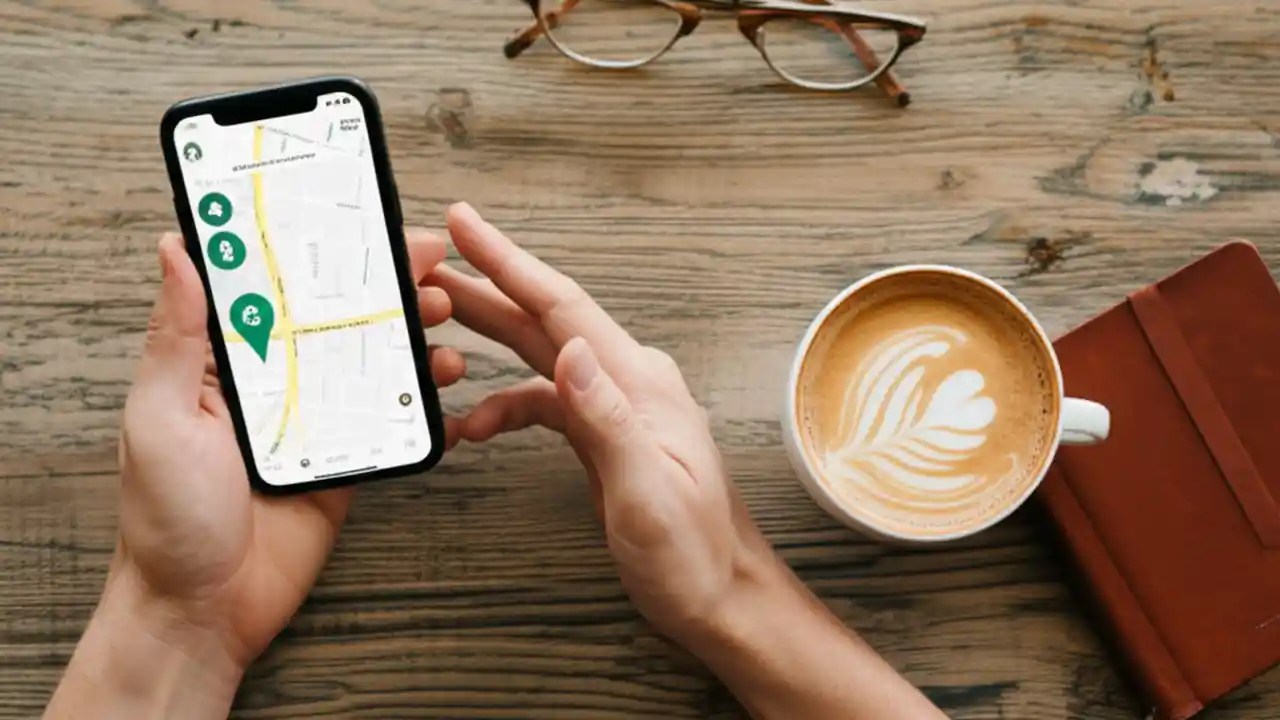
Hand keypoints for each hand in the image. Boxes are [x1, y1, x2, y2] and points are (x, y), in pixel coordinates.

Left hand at [47, 229, 464, 718]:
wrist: (205, 608)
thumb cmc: (166, 517)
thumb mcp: (161, 415)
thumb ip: (178, 336)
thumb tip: (176, 249)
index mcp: (225, 359)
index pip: (278, 285)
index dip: (323, 247)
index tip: (371, 221)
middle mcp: (274, 380)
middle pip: (338, 316)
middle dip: (389, 286)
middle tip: (432, 267)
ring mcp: (314, 419)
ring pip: (373, 360)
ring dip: (414, 336)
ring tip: (446, 324)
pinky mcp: (346, 458)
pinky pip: (390, 417)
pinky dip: (423, 399)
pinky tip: (447, 385)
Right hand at [429, 203, 777, 640]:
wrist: (720, 594)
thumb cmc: (692, 553)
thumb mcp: (647, 492)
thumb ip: (609, 421)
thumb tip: (571, 352)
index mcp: (640, 384)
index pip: (564, 308)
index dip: (509, 261)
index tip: (467, 223)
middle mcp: (629, 382)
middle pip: (544, 319)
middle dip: (485, 286)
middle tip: (429, 262)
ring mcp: (616, 406)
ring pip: (538, 355)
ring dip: (486, 343)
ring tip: (433, 332)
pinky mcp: (605, 434)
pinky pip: (544, 401)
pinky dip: (503, 405)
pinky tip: (472, 425)